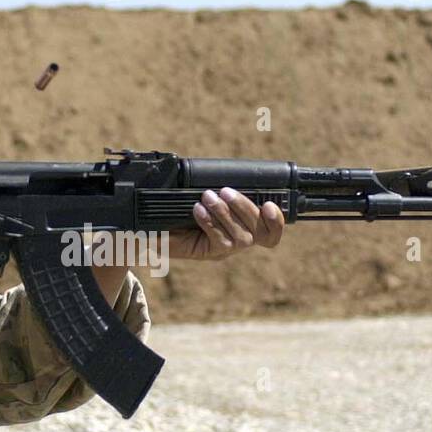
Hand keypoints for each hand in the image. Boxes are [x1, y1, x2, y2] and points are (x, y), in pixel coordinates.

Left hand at [168, 188, 284, 260]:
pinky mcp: (211, 254)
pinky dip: (210, 223)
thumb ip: (220, 194)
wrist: (155, 231)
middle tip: (225, 191)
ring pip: (241, 236)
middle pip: (258, 231)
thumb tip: (232, 178)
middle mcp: (240, 240)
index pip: (270, 232)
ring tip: (207, 197)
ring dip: (225, 214)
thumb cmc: (181, 212)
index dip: (276, 221)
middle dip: (244, 207)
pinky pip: (219, 240)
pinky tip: (198, 210)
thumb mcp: (203, 199)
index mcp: (244, 225)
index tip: (269, 204)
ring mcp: (226, 250)